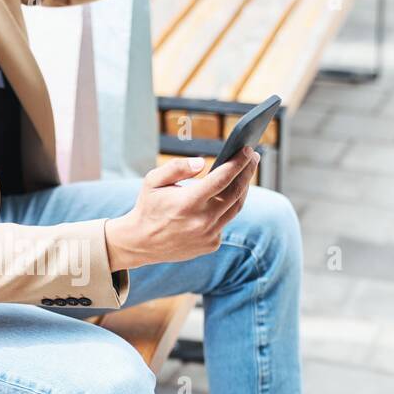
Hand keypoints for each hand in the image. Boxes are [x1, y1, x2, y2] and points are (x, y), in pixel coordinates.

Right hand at [105, 149, 260, 271]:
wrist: (141, 243)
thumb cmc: (148, 207)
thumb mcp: (153, 181)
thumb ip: (176, 167)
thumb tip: (202, 162)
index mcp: (188, 202)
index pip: (222, 178)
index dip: (238, 162)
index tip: (248, 149)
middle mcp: (202, 220)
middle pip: (236, 192)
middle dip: (247, 172)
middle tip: (252, 157)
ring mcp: (209, 235)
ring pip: (236, 208)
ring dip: (243, 188)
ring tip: (245, 173)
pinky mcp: (211, 244)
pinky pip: (225, 221)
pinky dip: (226, 207)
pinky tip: (226, 196)